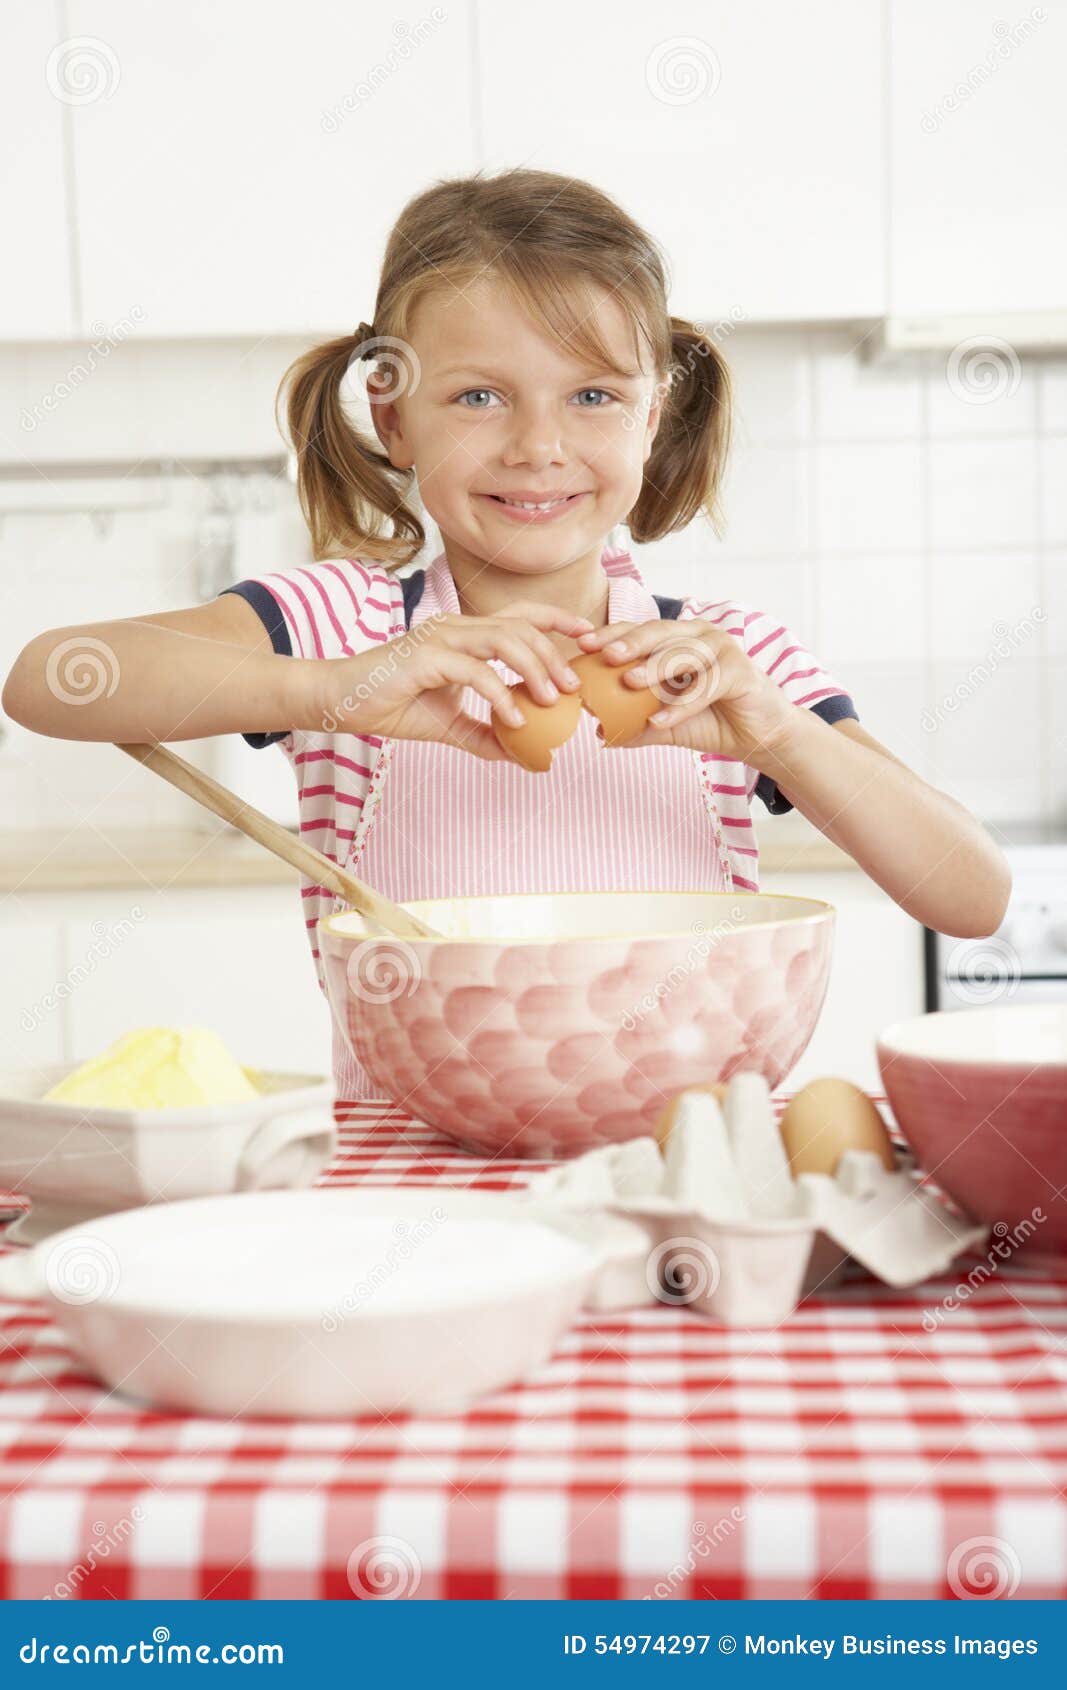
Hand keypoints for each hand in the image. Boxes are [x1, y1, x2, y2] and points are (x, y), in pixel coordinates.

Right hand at [315, 601, 593, 759]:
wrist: (342, 702)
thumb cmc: (391, 704)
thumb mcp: (447, 724)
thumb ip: (483, 734)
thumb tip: (521, 756)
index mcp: (464, 634)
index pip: (520, 616)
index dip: (557, 621)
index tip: (588, 637)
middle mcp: (456, 627)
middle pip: (520, 627)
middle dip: (554, 654)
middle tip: (574, 687)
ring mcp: (441, 638)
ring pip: (503, 639)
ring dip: (534, 669)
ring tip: (553, 701)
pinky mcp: (425, 656)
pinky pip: (474, 671)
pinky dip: (500, 695)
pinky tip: (515, 721)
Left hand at [574, 618, 797, 762]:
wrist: (757, 737)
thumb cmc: (711, 720)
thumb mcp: (666, 722)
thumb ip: (635, 723)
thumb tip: (598, 731)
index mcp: (678, 638)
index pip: (639, 630)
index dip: (611, 635)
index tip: (582, 645)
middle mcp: (699, 635)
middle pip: (660, 632)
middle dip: (630, 642)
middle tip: (605, 655)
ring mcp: (722, 648)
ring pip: (683, 654)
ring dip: (655, 667)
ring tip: (628, 682)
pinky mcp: (740, 671)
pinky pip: (707, 685)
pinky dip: (682, 704)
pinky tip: (660, 719)